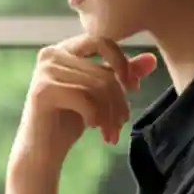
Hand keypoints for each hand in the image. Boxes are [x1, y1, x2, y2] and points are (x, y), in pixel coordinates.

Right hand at [12, 34, 157, 169]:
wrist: (41, 151)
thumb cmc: (68, 121)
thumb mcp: (99, 95)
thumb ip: (120, 75)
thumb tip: (152, 60)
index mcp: (64, 49)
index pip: (103, 42)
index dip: (123, 63)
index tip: (133, 89)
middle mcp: (50, 54)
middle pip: (104, 72)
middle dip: (119, 101)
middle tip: (121, 124)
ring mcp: (45, 72)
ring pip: (97, 86)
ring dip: (110, 114)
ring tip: (111, 132)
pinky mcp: (43, 92)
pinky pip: (85, 98)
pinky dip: (96, 116)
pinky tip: (93, 127)